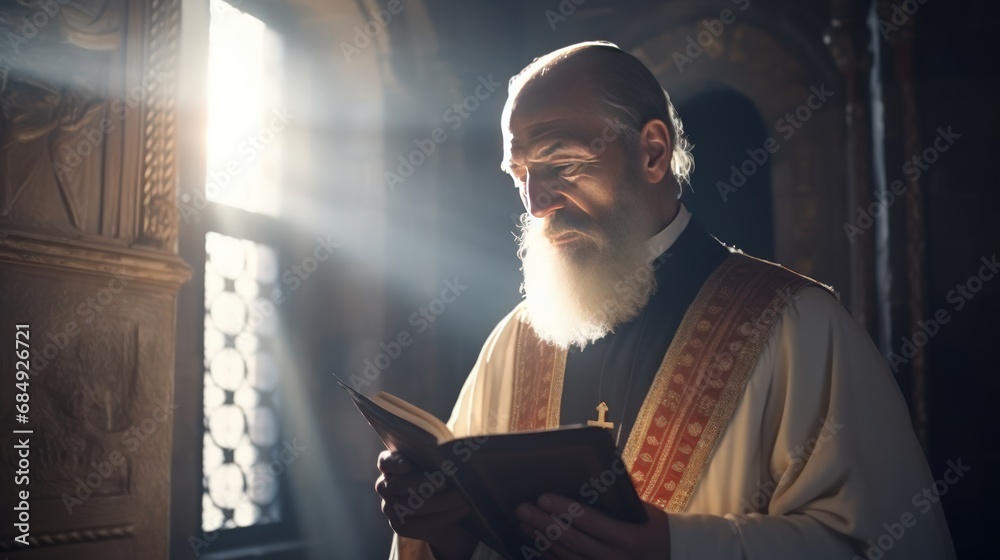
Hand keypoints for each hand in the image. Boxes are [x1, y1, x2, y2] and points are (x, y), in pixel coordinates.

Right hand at [375, 450, 477, 559]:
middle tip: (447, 483)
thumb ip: (432, 454)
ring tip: (463, 498)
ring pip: (414, 506)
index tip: (408, 466)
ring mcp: (389, 507)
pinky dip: (444, 516)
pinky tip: (461, 510)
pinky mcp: (399, 526)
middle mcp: (384, 486)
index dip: (395, 463)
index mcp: (389, 465)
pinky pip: (421, 524)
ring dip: (443, 502)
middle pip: (400, 485)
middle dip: (426, 484)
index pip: (386, 461)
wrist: (444, 504)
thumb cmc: (438, 473)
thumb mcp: (434, 461)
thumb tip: (441, 448)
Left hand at [516, 494, 670, 558]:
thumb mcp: (647, 513)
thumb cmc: (659, 532)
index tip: (543, 497)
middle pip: (571, 539)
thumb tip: (592, 481)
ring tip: (525, 522)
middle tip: (522, 508)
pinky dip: (551, 555)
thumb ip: (620, 501)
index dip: (564, 509)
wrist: (675, 559)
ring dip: (542, 538)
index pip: (589, 521)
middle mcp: (614, 558)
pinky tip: (538, 543)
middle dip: (543, 522)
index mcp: (628, 538)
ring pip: (567, 555)